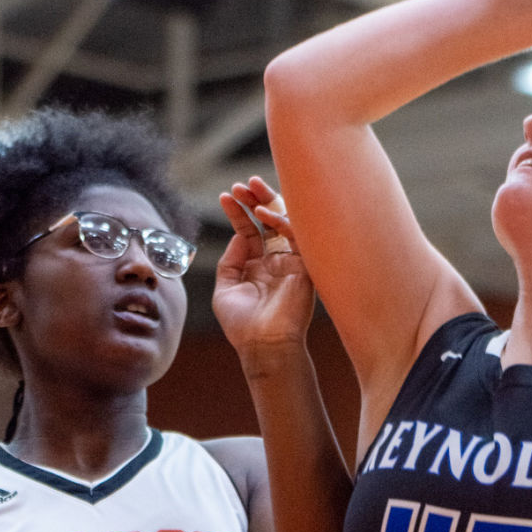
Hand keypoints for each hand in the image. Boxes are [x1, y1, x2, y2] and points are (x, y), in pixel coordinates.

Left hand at [212, 177, 315, 373]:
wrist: (264, 346)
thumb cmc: (243, 325)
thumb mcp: (226, 289)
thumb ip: (230, 261)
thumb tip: (239, 235)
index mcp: (257, 265)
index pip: (250, 230)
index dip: (237, 212)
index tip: (225, 196)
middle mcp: (276, 260)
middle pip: (269, 220)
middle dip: (255, 199)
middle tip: (241, 184)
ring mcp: (291, 261)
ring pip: (285, 221)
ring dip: (267, 201)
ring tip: (248, 188)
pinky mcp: (305, 266)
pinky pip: (297, 235)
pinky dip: (281, 220)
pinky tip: (262, 214)